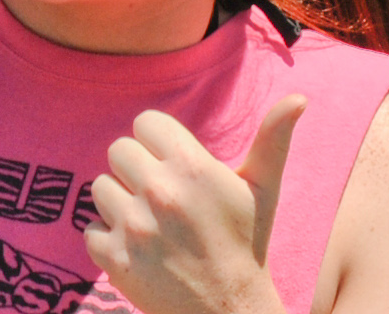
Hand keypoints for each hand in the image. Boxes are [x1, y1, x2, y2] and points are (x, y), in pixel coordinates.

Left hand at [83, 99, 299, 313]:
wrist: (232, 313)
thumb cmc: (247, 245)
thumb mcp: (262, 191)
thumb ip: (272, 138)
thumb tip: (298, 96)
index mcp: (192, 168)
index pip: (145, 123)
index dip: (157, 142)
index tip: (172, 165)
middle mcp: (160, 192)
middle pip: (119, 151)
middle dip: (136, 171)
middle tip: (162, 198)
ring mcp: (135, 227)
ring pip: (101, 188)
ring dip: (120, 205)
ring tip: (151, 225)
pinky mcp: (115, 259)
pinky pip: (90, 229)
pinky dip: (108, 240)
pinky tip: (138, 251)